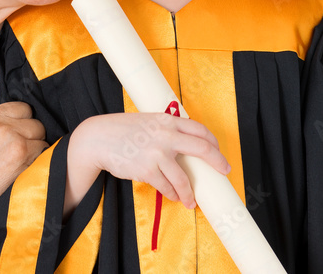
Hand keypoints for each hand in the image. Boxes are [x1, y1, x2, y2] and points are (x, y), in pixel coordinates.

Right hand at [0, 67, 46, 219]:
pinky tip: (24, 164)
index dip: (3, 83)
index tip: (10, 82)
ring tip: (19, 154)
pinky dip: (38, 155)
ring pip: (38, 127)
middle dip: (24, 124)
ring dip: (33, 140)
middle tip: (13, 141)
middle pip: (26, 110)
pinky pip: (42, 145)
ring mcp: (8, 134)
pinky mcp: (22, 151)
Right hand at [67, 113, 228, 209]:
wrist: (97, 138)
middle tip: (225, 171)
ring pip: (183, 178)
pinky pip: (166, 187)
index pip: (200, 129)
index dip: (213, 142)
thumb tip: (185, 144)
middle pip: (202, 149)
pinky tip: (173, 196)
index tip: (217, 151)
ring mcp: (157, 153)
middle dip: (218, 162)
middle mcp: (166, 135)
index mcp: (167, 120)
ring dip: (189, 192)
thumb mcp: (148, 121)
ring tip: (190, 200)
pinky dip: (171, 194)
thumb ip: (166, 129)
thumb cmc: (122, 130)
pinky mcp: (147, 169)